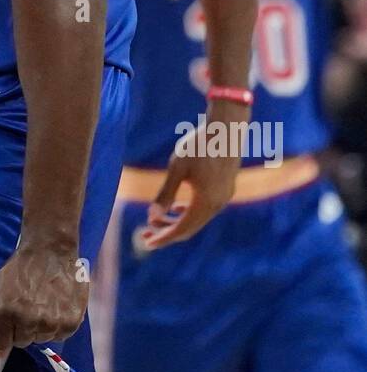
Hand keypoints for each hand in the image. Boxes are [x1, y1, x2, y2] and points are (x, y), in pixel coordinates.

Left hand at [0, 243, 88, 354]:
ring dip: (40, 327)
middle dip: (21, 328)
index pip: (1, 343)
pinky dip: (57, 325)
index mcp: (6, 311)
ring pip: (41, 339)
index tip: (10, 321)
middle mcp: (28, 321)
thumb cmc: (19, 267)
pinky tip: (56, 306)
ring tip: (43, 304)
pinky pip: (59, 335)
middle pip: (22, 342)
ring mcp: (51, 323)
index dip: (4, 333)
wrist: (51, 249)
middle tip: (28, 307)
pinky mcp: (71, 323)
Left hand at [142, 99, 244, 248]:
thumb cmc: (199, 145)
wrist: (227, 128)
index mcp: (206, 202)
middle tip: (145, 233)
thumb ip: (166, 193)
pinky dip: (190, 213)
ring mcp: (224, 198)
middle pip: (190, 228)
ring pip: (198, 219)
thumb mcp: (177, 168)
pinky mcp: (226, 190)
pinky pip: (206, 210)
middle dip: (167, 232)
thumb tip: (152, 216)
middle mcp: (218, 204)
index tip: (146, 243)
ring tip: (156, 220)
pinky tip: (178, 209)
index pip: (181, 229)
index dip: (163, 238)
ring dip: (177, 222)